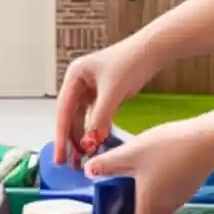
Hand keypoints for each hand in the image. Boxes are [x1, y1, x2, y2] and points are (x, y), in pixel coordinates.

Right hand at [54, 38, 160, 166]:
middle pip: (70, 117)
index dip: (61, 135)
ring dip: (83, 137)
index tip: (60, 155)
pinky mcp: (104, 94)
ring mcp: (91, 89)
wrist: (153, 50)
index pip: (64, 111)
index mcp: (74, 76)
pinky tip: (96, 145)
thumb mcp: (113, 91)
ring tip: (83, 158)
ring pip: (82, 118)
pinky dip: (96, 130)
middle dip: (70, 140)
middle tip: (69, 163)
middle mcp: (79, 83)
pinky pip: (95, 117)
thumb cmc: (130, 63)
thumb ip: (100, 117)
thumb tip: (91, 142)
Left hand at [85, 118, 213, 213]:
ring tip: (123, 187)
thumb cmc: (167, 149)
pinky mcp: (187, 187)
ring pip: (156, 209)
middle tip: (111, 203)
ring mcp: (179, 199)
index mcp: (150, 208)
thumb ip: (107, 165)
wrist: (209, 139)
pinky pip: (165, 198)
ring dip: (141, 203)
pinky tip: (145, 176)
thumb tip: (87, 172)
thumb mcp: (130, 154)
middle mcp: (166, 209)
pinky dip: (153, 193)